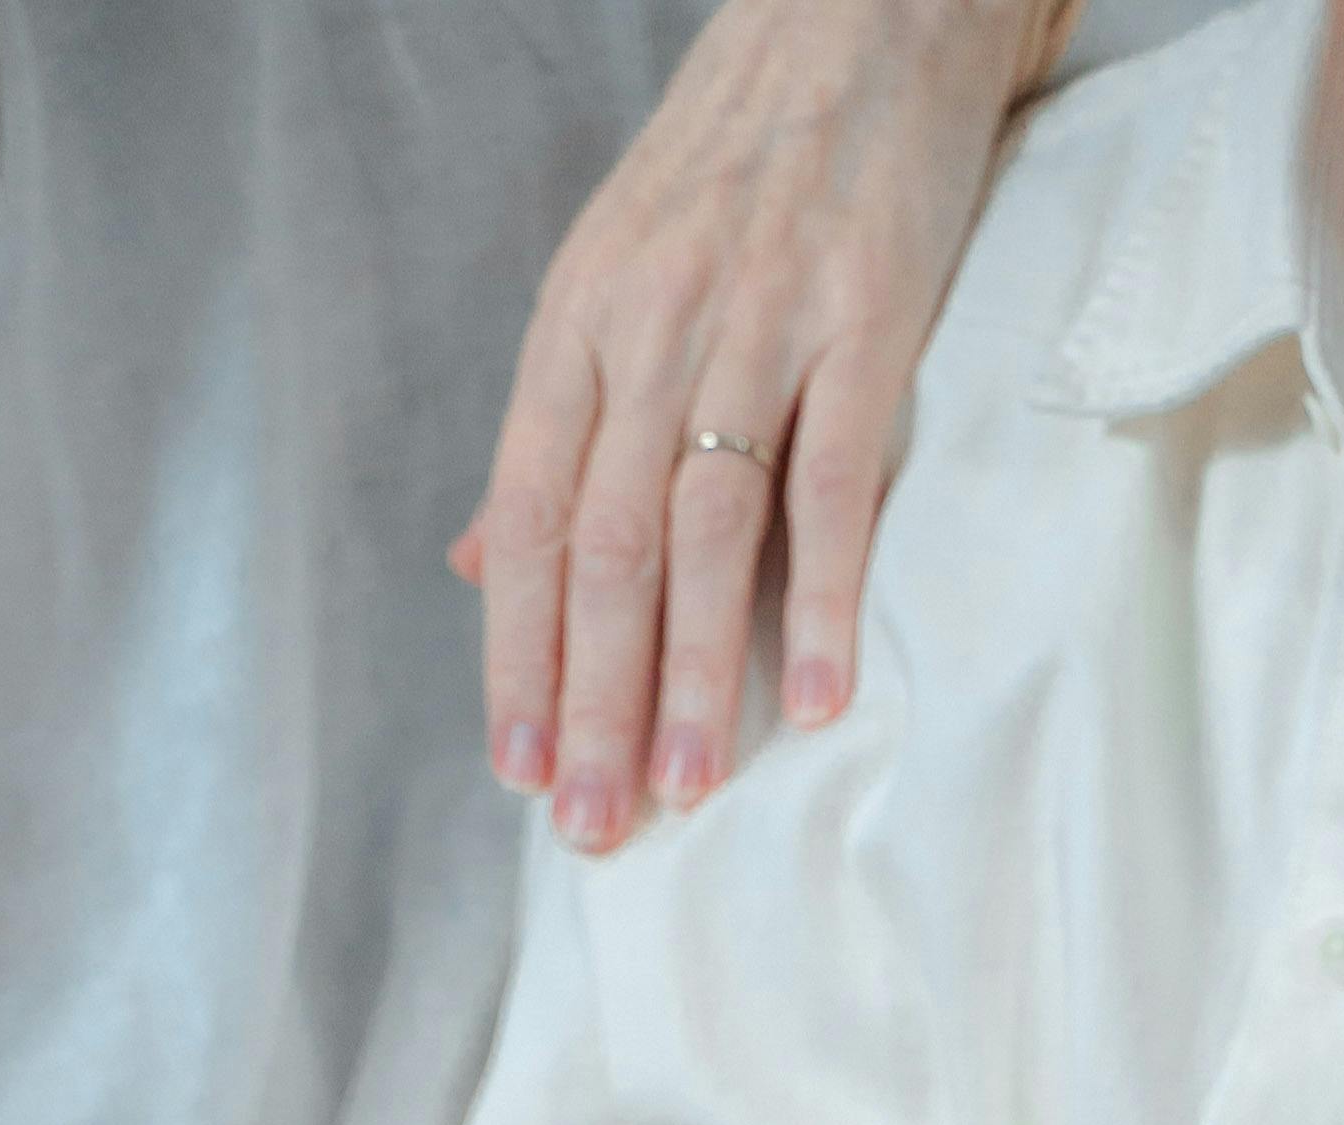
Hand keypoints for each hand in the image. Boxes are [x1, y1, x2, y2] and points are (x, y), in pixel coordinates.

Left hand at [459, 0, 1053, 852]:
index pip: (530, 516)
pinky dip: (824, 592)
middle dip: (593, 700)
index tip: (519, 773)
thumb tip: (478, 563)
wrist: (861, 6)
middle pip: (607, 545)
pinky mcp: (865, 311)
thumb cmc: (738, 159)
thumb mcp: (611, 273)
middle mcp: (651, 325)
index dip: (519, 655)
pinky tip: (819, 691)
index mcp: (579, 323)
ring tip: (688, 790)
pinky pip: (834, 476)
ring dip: (694, 674)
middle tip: (593, 824)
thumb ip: (554, 429)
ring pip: (706, 528)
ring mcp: (758, 320)